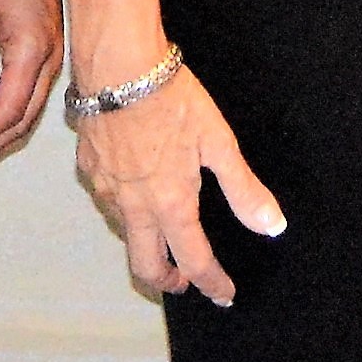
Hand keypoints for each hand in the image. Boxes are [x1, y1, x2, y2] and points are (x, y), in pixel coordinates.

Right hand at [71, 53, 286, 304]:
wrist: (118, 66)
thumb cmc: (171, 100)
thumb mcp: (218, 144)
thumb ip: (244, 190)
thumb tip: (272, 226)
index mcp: (171, 205)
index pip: (195, 262)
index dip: (213, 284)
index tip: (224, 295)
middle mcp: (134, 207)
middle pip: (145, 267)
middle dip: (167, 281)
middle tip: (185, 281)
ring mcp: (107, 189)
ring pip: (125, 233)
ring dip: (147, 243)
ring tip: (164, 232)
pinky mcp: (89, 168)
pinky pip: (108, 201)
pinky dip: (126, 209)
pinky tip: (136, 189)